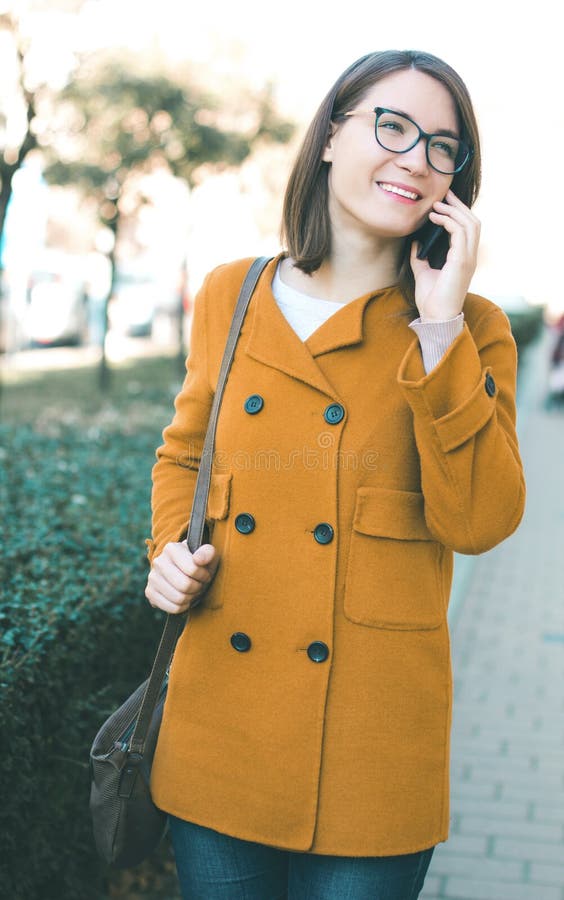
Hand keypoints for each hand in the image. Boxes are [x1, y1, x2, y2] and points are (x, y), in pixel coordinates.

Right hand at [145, 542, 218, 613]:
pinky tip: (184, 599)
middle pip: (185, 585)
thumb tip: (198, 560)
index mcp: (171, 549)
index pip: (192, 569)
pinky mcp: (150, 593)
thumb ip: (207, 553)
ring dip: (191, 597)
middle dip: (197, 587)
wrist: (184, 571)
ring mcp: (152, 578)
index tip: (205, 574)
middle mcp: (158, 561)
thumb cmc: (199, 563)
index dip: (204, 575)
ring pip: (179, 598)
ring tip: (192, 590)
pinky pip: (172, 608)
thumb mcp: (208, 554)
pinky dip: (183, 607)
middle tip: (199, 584)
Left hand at [410, 189, 480, 321]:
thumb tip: (416, 243)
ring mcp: (468, 259)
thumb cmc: (431, 300)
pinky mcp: (461, 262)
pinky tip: (434, 218)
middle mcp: (470, 257)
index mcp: (464, 259)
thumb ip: (420, 257)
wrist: (435, 318)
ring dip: (454, 211)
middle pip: (473, 222)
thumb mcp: (423, 273)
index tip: (444, 202)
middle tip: (444, 194)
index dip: (458, 213)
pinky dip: (448, 221)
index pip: (468, 229)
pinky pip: (460, 233)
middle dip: (459, 206)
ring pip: (470, 224)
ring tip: (437, 205)